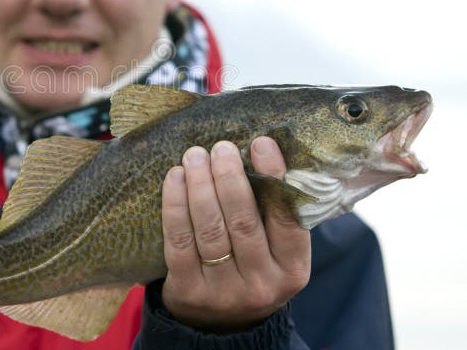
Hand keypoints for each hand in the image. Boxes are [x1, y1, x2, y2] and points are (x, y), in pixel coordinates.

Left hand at [160, 137, 310, 331]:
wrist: (221, 325)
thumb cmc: (251, 269)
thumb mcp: (277, 252)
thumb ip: (275, 213)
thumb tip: (262, 149)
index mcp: (292, 269)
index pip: (287, 218)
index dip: (274, 176)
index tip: (261, 142)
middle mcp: (262, 283)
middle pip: (243, 221)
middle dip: (229, 178)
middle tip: (220, 147)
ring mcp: (224, 291)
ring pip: (209, 229)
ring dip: (199, 186)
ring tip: (194, 156)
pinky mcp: (188, 291)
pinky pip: (178, 240)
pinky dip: (174, 205)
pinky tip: (174, 179)